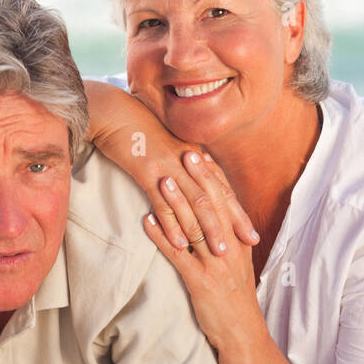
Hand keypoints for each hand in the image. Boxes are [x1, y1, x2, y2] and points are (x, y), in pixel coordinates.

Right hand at [83, 81, 258, 253]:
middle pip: (215, 196)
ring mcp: (168, 166)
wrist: (113, 112)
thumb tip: (190, 176)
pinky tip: (181, 244)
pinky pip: (164, 203)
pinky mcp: (147, 172)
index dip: (236, 209)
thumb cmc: (136, 126)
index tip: (250, 230)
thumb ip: (179, 160)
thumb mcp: (164, 141)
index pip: (220, 186)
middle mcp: (186, 161)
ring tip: (219, 252)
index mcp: (192, 155)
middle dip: (232, 222)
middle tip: (248, 244)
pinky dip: (174, 225)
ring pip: (194, 202)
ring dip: (207, 229)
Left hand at [143, 151, 265, 355]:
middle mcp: (228, 248)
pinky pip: (178, 254)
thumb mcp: (238, 264)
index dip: (212, 176)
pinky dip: (161, 235)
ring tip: (162, 179)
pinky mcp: (199, 283)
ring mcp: (214, 265)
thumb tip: (214, 214)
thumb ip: (228, 238)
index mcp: (238, 241)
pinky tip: (146, 220)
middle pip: (211, 206)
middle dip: (195, 179)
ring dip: (176, 201)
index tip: (200, 153)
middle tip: (181, 154)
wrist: (243, 336)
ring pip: (194, 226)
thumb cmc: (236, 299)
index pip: (226, 201)